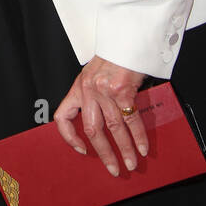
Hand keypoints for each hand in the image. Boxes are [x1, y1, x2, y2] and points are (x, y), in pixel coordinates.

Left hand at [54, 56, 147, 175]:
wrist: (127, 37)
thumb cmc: (115, 55)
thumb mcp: (96, 73)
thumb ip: (96, 94)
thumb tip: (106, 120)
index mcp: (79, 86)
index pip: (63, 116)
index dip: (69, 137)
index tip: (80, 149)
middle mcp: (88, 90)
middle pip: (92, 129)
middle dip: (104, 152)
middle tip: (112, 168)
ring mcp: (104, 91)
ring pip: (113, 128)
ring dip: (124, 149)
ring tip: (130, 163)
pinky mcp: (122, 90)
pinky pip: (130, 119)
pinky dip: (138, 136)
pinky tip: (142, 147)